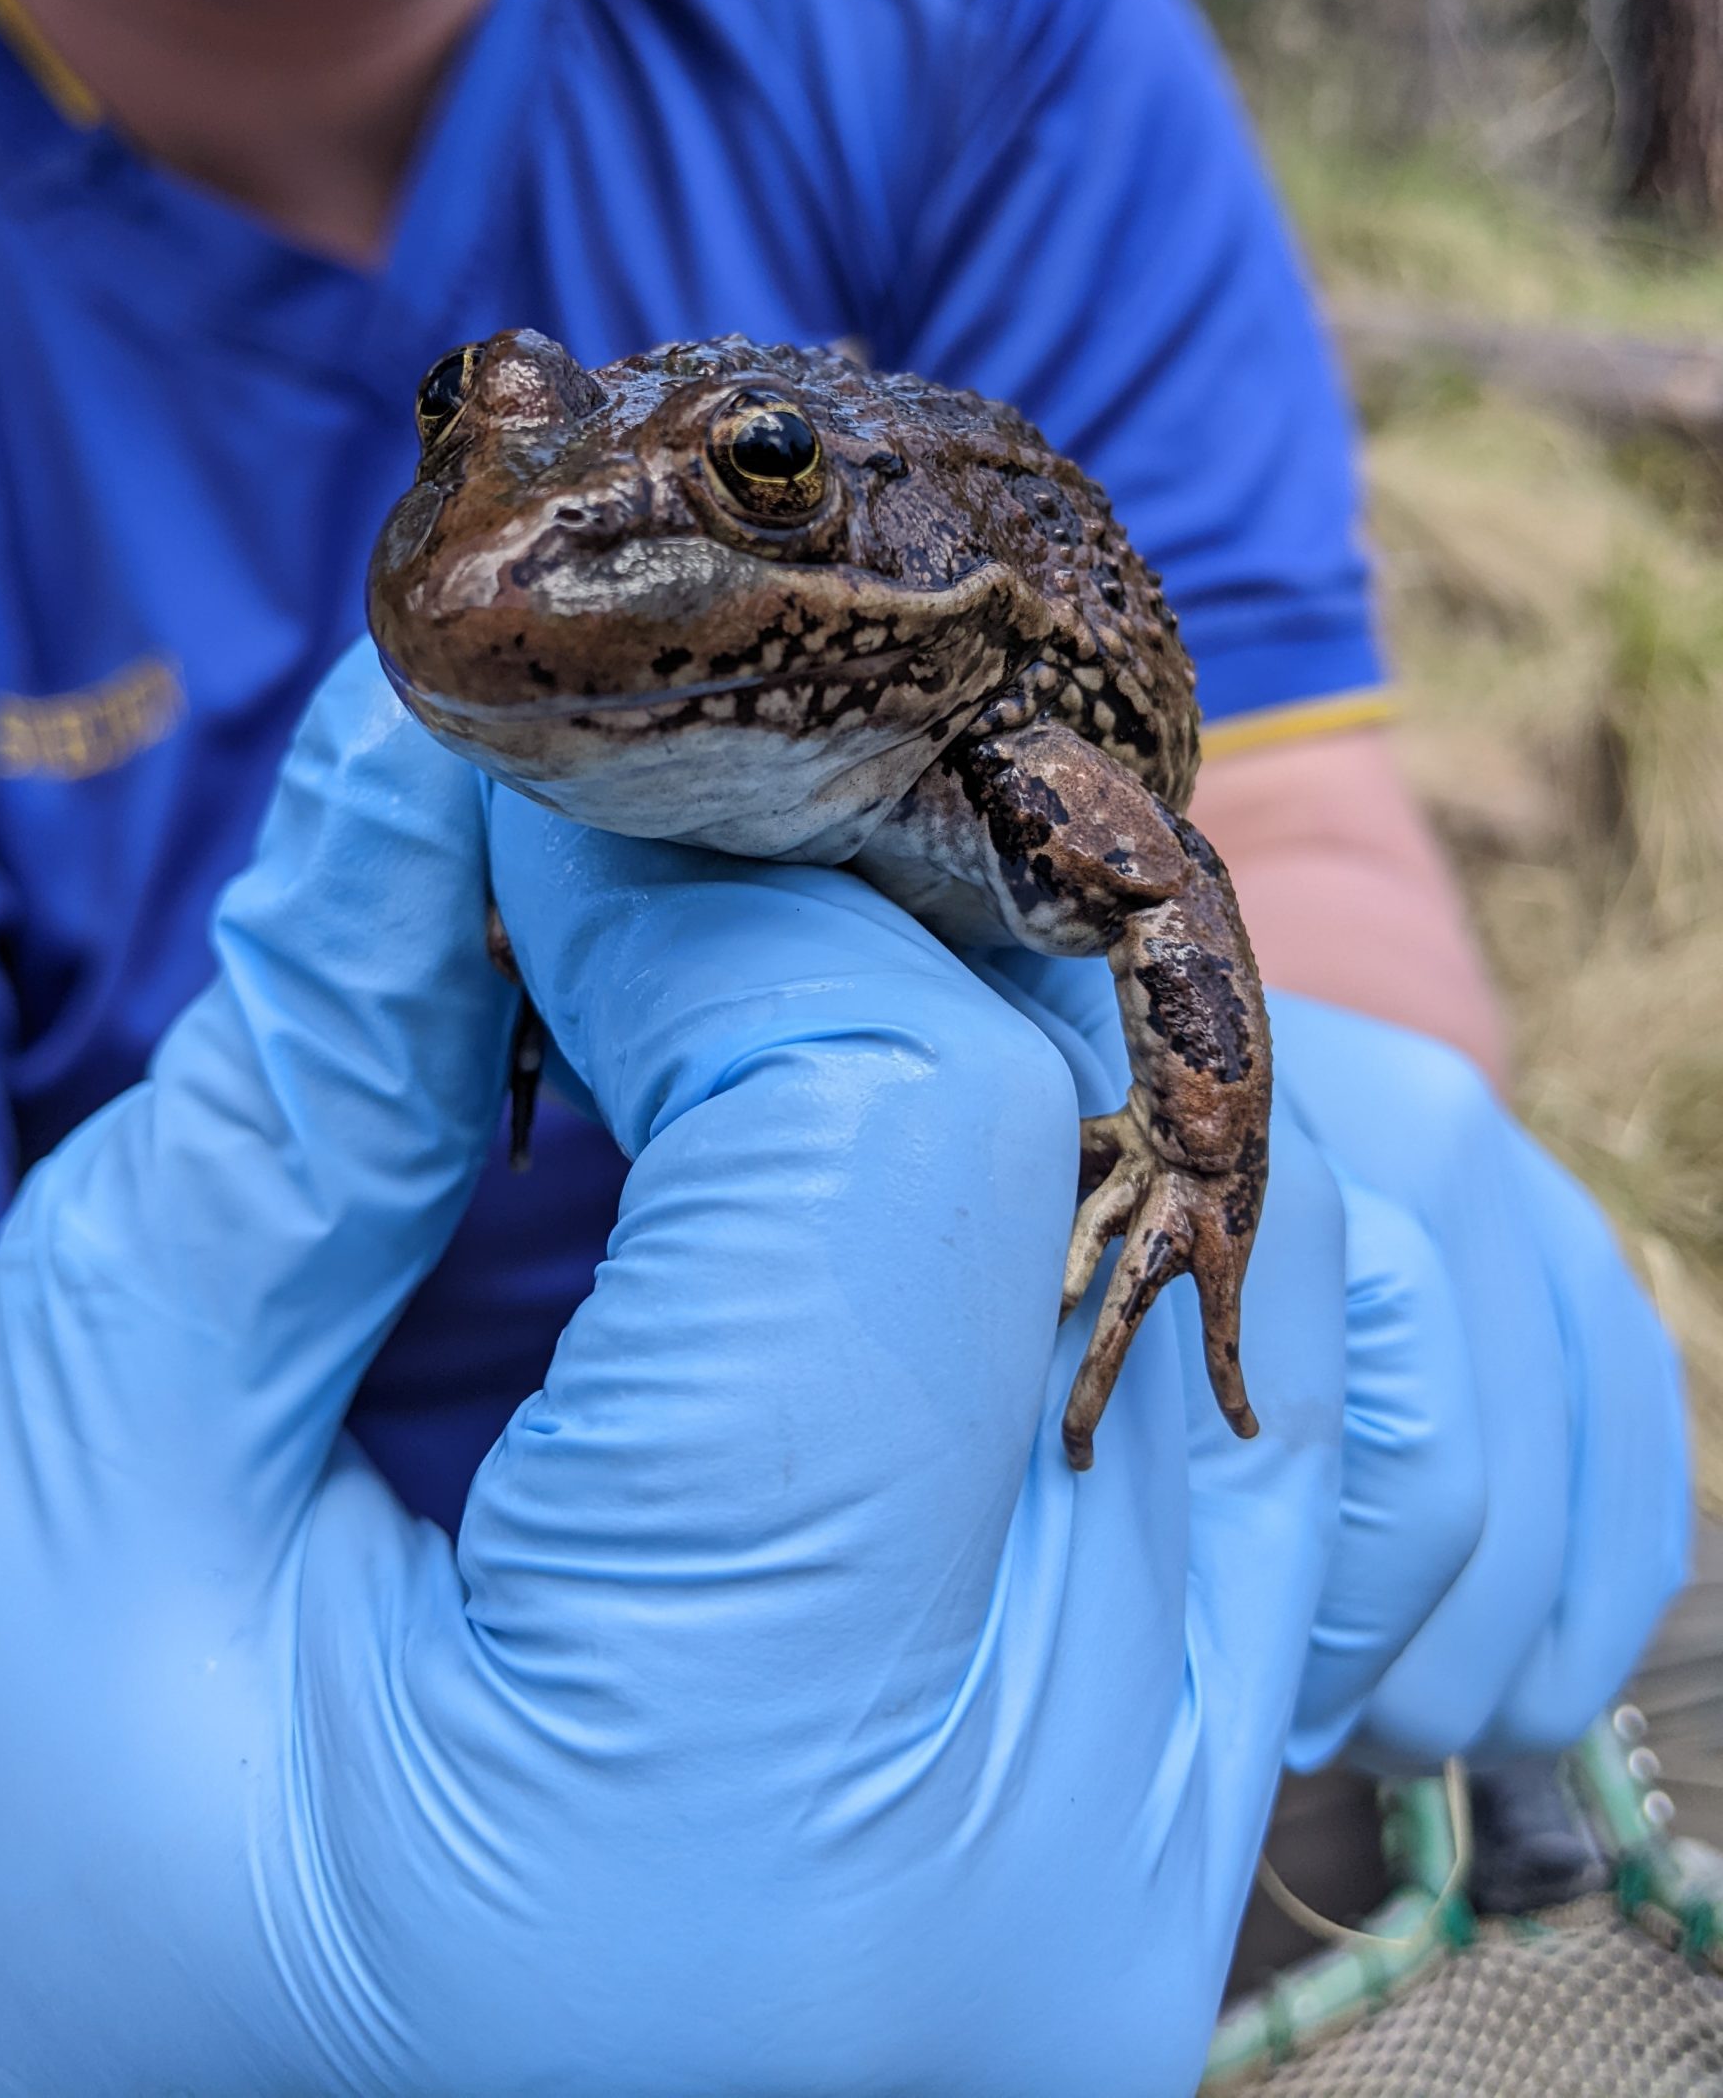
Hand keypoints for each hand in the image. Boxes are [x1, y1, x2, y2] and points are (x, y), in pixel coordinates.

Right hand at [0, 638, 1360, 2097]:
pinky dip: (1090, 1231)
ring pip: (1253, 1254)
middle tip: (631, 900)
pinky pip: (1278, 1411)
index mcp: (723, 1806)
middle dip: (854, 947)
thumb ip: (293, 1099)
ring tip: (738, 1054)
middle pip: (1103, 1156)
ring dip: (995, 1071)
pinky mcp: (1181, 1815)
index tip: (518, 845)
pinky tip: (872, 1223)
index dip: (695, 902)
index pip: (890, 1123)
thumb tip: (447, 757)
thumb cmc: (62, 1945)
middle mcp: (1044, 1852)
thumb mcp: (68, 1507)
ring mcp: (1163, 1852)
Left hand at [993, 952, 1690, 1772]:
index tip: (1266, 1706)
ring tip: (1435, 1731)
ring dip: (1518, 1642)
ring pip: (1568, 1462)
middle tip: (1340, 1739)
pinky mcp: (1568, 1221)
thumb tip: (1105, 1540)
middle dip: (1410, 1653)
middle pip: (1459, 1476)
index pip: (1327, 1438)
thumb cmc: (1104, 1122)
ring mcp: (1516, 1181)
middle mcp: (1423, 1155)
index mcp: (1274, 1160)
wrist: (1201, 964)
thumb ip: (1098, 1327)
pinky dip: (1611, 1562)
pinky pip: (1630, 1410)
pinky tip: (1556, 1671)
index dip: (1312, 1601)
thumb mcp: (1074, 1193)